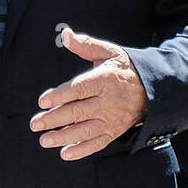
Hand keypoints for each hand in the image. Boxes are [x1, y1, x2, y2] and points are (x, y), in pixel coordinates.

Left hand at [30, 27, 147, 158]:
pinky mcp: (114, 131)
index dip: (60, 95)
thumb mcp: (108, 52)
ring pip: (85, 130)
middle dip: (54, 119)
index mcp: (104, 79)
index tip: (43, 101)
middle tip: (35, 123)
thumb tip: (66, 34)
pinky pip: (97, 143)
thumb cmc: (122, 68)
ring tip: (44, 140)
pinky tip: (65, 153)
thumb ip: (85, 45)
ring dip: (63, 137)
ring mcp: (112, 119)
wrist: (152, 88)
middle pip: (78, 111)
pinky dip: (82, 150)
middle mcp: (108, 101)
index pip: (79, 88)